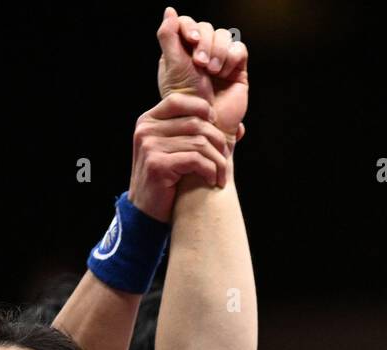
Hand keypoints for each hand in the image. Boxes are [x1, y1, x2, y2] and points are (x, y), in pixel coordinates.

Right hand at [129, 92, 231, 220]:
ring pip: (199, 142)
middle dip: (218, 142)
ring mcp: (149, 147)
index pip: (180, 101)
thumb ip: (198, 134)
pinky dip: (209, 170)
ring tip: (220, 174)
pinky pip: (195, 159)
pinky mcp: (157, 165)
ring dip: (217, 160)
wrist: (146, 212)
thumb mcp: (177, 151)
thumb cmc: (167, 181)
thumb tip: (240, 128)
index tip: (215, 128)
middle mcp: (146, 130)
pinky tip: (211, 180)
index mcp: (148, 121)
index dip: (202, 109)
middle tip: (225, 160)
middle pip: (195, 123)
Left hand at [156, 7, 248, 141]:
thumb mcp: (173, 67)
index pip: (188, 24)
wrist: (207, 127)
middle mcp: (201, 54)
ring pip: (225, 36)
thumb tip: (169, 10)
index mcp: (182, 52)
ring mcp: (220, 62)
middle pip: (208, 28)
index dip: (191, 27)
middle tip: (201, 64)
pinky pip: (239, 49)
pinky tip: (225, 73)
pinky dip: (232, 57)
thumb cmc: (186, 102)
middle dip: (206, 43)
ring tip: (213, 71)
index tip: (192, 41)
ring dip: (219, 51)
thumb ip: (168, 37)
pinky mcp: (237, 70)